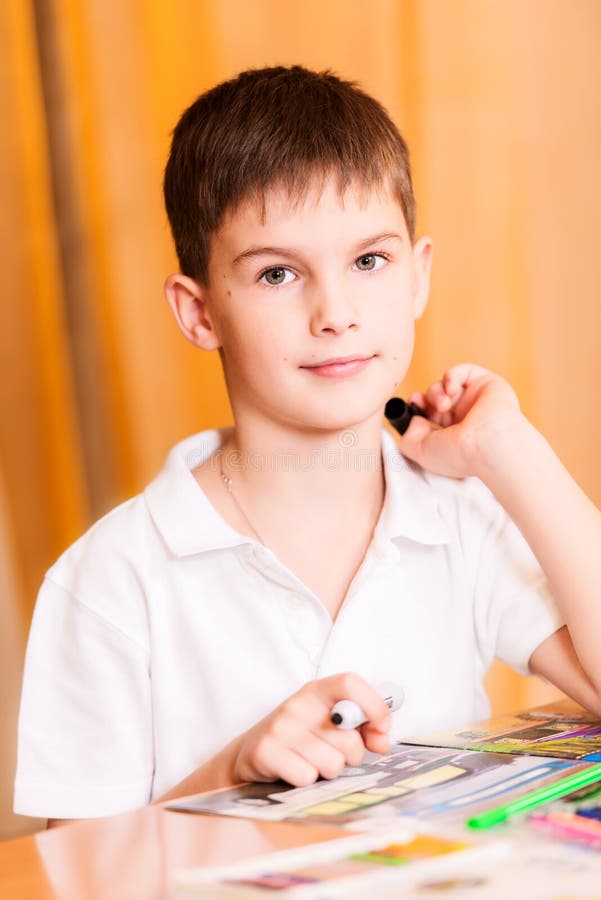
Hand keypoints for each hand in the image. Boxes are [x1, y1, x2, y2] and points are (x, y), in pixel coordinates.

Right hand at [228, 673, 392, 786]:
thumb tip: (383, 741)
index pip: (350, 683)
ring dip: (328, 771)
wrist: (251, 753)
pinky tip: (295, 771)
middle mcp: (298, 705)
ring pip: (332, 763)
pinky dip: (306, 781)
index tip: (383, 727)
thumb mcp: (330, 725)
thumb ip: (363, 730)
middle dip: (351, 756)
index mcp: (317, 691)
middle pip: (349, 738)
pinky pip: (307, 776)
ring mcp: (280, 727)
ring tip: (312, 762)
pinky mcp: (266, 752)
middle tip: (334, 754)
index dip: (373, 705)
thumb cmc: (300, 738)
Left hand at [400, 363, 524, 478]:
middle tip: (420, 403)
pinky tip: (451, 390)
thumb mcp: (422, 452)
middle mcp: (463, 417)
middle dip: (424, 399)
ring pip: (444, 385)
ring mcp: (474, 400)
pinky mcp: (486, 384)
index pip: (428, 416)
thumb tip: (413, 419)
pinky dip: (451, 376)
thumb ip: (408, 437)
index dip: (415, 408)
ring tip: (443, 405)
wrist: (487, 445)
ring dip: (436, 392)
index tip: (410, 407)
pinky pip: (463, 371)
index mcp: (450, 435)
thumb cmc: (458, 454)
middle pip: (434, 398)